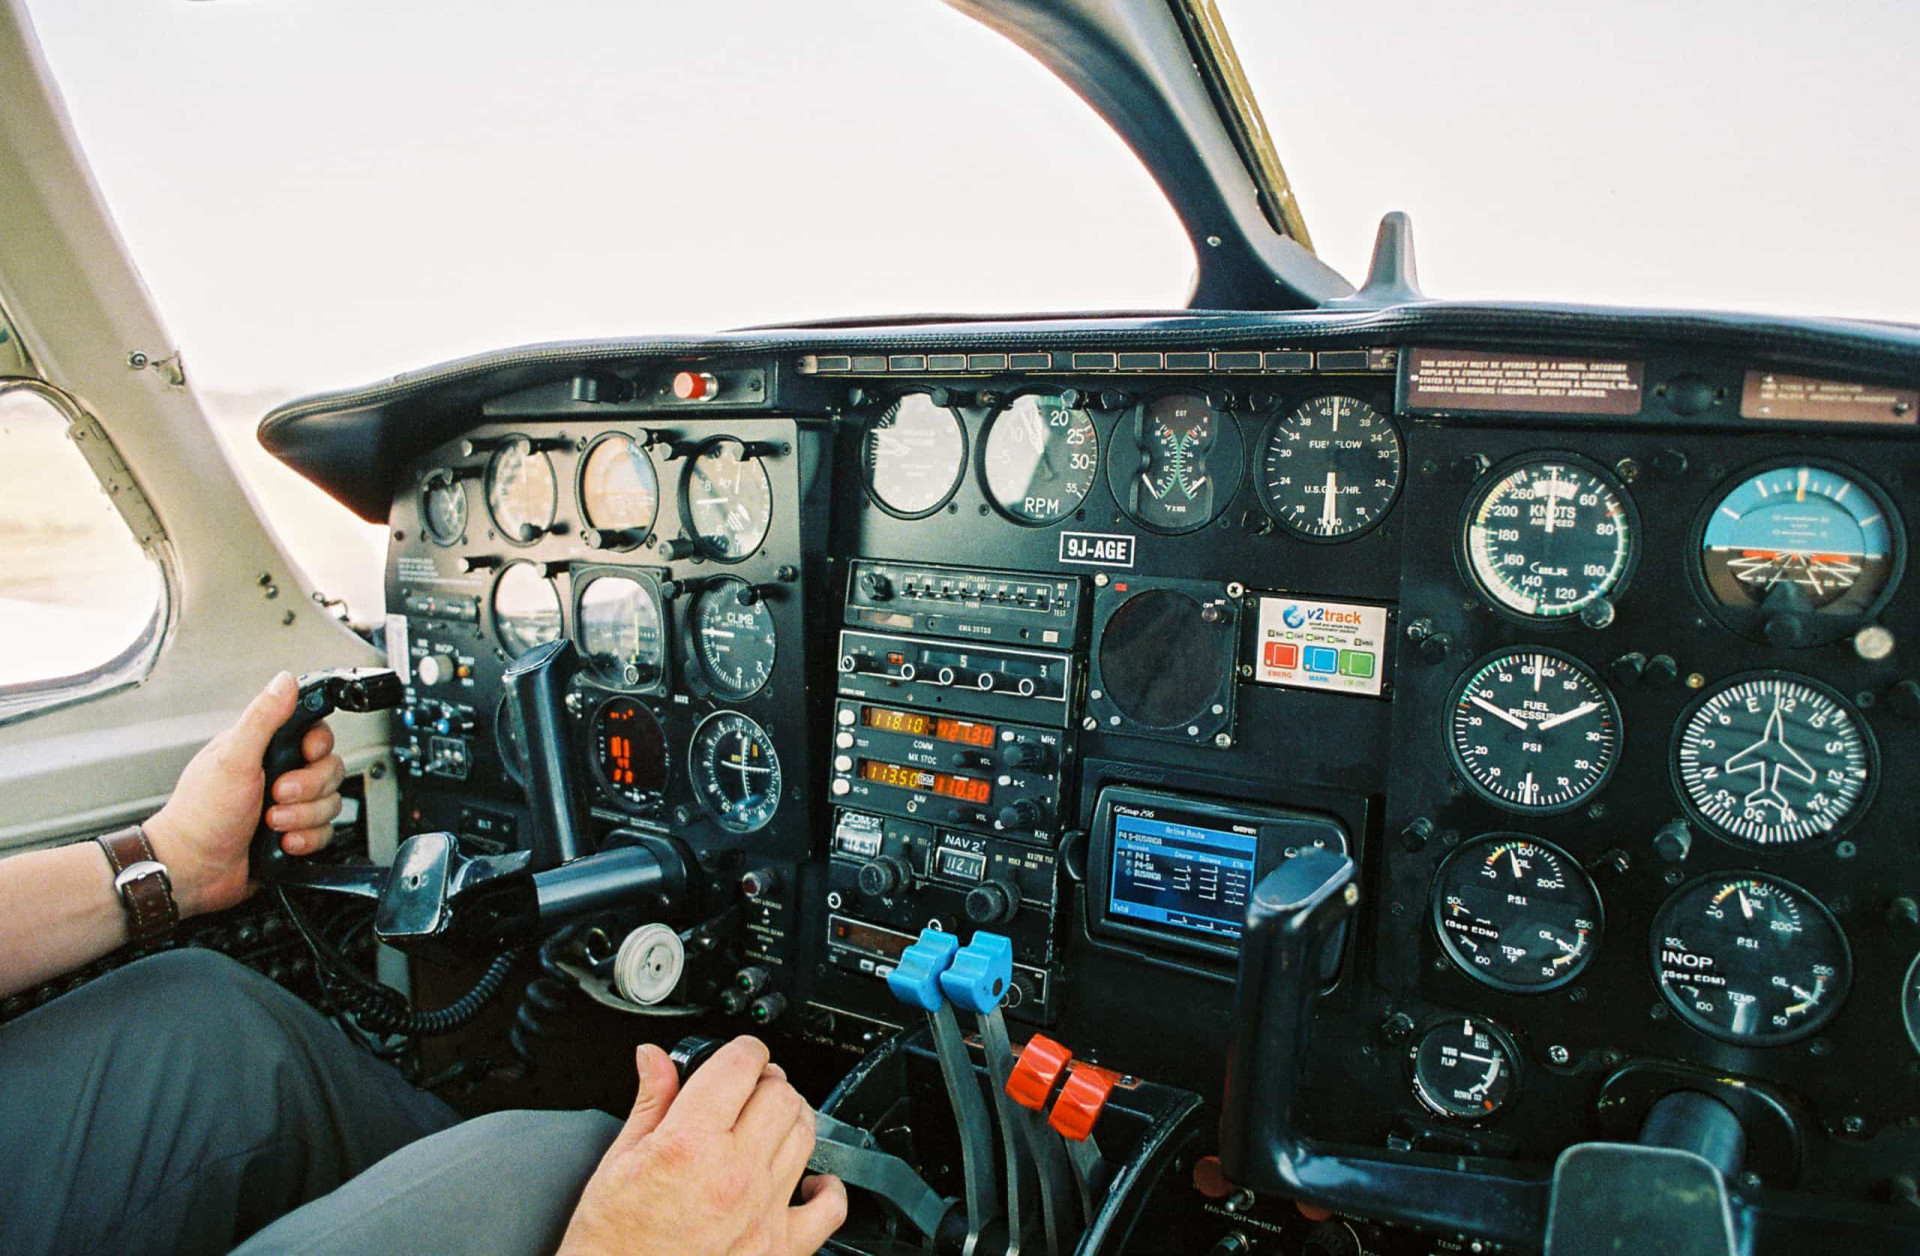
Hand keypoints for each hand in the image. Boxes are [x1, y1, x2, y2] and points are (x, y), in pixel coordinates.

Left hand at [143, 672, 345, 917]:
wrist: (192, 869)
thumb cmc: (200, 815)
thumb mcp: (232, 758)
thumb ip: (263, 718)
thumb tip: (285, 681)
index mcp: (264, 748)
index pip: (315, 733)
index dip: (318, 745)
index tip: (305, 753)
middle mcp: (279, 774)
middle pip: (330, 770)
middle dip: (308, 789)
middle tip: (277, 794)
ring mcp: (289, 806)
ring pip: (330, 803)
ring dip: (303, 817)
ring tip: (272, 823)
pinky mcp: (294, 834)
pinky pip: (325, 833)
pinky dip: (306, 840)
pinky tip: (282, 843)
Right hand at [559, 1037, 846, 1255]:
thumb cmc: (611, 1245)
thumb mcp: (616, 1165)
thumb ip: (649, 1104)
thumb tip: (655, 1059)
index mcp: (688, 1145)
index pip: (740, 1066)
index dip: (743, 1049)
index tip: (740, 1053)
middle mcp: (732, 1173)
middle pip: (779, 1095)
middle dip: (766, 1081)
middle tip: (749, 1089)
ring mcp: (762, 1211)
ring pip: (805, 1135)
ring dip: (791, 1119)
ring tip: (770, 1123)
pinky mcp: (780, 1248)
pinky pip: (829, 1208)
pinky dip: (827, 1189)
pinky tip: (808, 1181)